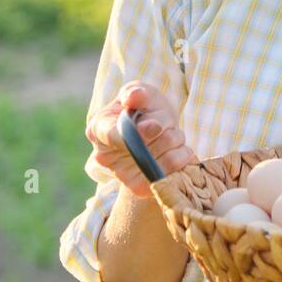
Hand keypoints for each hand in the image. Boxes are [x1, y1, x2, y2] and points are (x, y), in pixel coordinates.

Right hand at [85, 81, 197, 197]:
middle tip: (160, 124)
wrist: (154, 135)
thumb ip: (137, 92)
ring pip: (165, 155)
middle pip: (146, 143)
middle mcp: (105, 156)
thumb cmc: (145, 110)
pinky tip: (174, 149)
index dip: (139, 131)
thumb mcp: (141, 93)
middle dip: (163, 127)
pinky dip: (182, 154)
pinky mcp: (141, 189)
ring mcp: (122, 175)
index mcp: (99, 128)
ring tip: (168, 135)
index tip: (154, 126)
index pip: (114, 134)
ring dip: (175, 138)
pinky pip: (173, 169)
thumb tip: (132, 98)